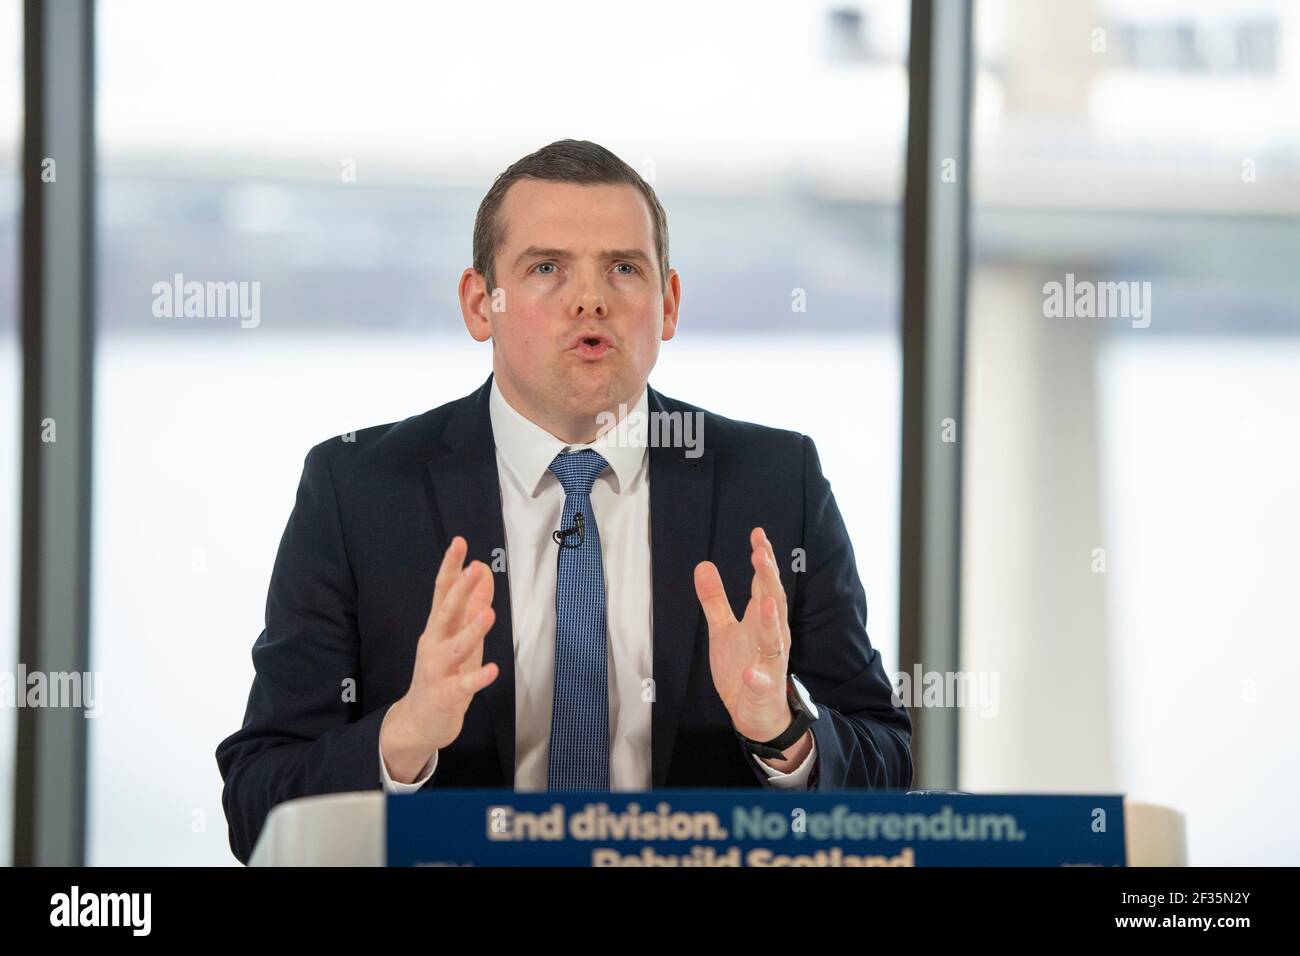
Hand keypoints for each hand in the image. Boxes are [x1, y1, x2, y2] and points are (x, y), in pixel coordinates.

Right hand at [380, 535, 498, 782]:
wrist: (420, 720)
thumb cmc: (443, 672)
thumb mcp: (459, 635)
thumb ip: (472, 604)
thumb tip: (484, 571)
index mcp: (438, 627)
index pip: (442, 591)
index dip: (451, 567)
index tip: (459, 542)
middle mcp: (434, 643)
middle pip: (446, 613)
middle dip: (460, 590)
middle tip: (474, 568)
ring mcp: (437, 669)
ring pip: (455, 647)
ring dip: (472, 631)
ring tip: (488, 614)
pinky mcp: (445, 695)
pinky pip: (463, 685)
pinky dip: (477, 678)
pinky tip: (491, 670)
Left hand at [694, 527, 798, 750]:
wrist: (758, 712)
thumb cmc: (745, 665)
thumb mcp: (723, 629)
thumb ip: (715, 599)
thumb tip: (703, 565)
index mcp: (762, 619)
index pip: (764, 584)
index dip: (763, 560)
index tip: (758, 534)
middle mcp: (772, 636)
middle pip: (773, 603)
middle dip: (768, 579)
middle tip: (761, 554)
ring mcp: (770, 663)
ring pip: (774, 639)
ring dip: (769, 621)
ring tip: (763, 601)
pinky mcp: (763, 689)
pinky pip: (762, 682)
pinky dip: (757, 677)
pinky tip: (749, 673)